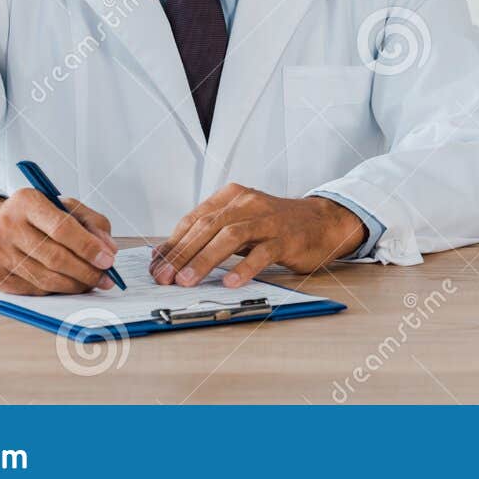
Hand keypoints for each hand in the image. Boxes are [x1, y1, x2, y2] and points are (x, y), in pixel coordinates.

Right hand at [0, 189, 117, 294]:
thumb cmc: (33, 217)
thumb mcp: (63, 207)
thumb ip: (91, 222)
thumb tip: (109, 249)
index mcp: (26, 202)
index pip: (62, 227)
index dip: (88, 246)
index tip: (108, 259)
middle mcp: (8, 226)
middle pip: (55, 257)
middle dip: (86, 271)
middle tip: (106, 278)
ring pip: (46, 278)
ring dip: (75, 284)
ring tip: (92, 283)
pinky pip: (35, 290)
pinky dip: (57, 290)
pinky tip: (68, 284)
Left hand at [150, 185, 367, 287]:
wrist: (322, 222)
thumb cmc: (276, 226)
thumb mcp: (240, 223)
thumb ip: (209, 235)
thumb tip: (167, 256)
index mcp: (232, 197)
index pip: (194, 219)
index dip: (172, 244)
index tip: (156, 266)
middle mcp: (247, 203)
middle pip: (207, 226)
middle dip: (181, 254)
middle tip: (163, 277)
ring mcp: (268, 219)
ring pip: (230, 236)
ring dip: (204, 260)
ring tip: (186, 280)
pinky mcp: (286, 238)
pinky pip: (262, 252)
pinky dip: (244, 267)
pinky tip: (230, 282)